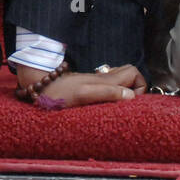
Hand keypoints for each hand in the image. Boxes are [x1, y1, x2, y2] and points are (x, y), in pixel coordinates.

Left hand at [15, 63, 146, 105]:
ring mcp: (96, 82)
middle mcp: (103, 79)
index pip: (133, 73)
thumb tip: (131, 96)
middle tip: (129, 104)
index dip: (140, 85)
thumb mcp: (83, 95)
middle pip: (129, 73)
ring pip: (119, 79)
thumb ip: (107, 94)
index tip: (134, 102)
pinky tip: (106, 105)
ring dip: (125, 90)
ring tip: (120, 106)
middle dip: (136, 86)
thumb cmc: (59, 93)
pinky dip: (113, 94)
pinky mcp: (88, 87)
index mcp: (105, 81)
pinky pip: (108, 87)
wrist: (39, 87)